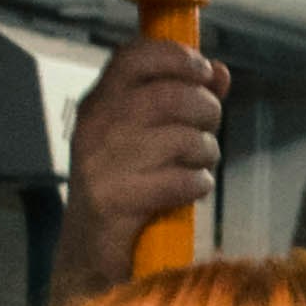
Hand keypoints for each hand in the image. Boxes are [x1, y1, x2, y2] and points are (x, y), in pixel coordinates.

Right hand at [51, 33, 228, 301]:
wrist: (87, 249)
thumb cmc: (124, 183)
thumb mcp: (146, 134)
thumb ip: (183, 97)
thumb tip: (219, 72)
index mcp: (99, 103)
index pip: (134, 56)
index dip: (177, 57)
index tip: (203, 72)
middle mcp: (95, 127)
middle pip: (171, 95)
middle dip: (206, 111)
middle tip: (208, 130)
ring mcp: (101, 164)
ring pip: (182, 138)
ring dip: (205, 152)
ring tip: (200, 164)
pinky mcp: (115, 201)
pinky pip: (180, 180)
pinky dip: (197, 184)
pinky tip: (191, 189)